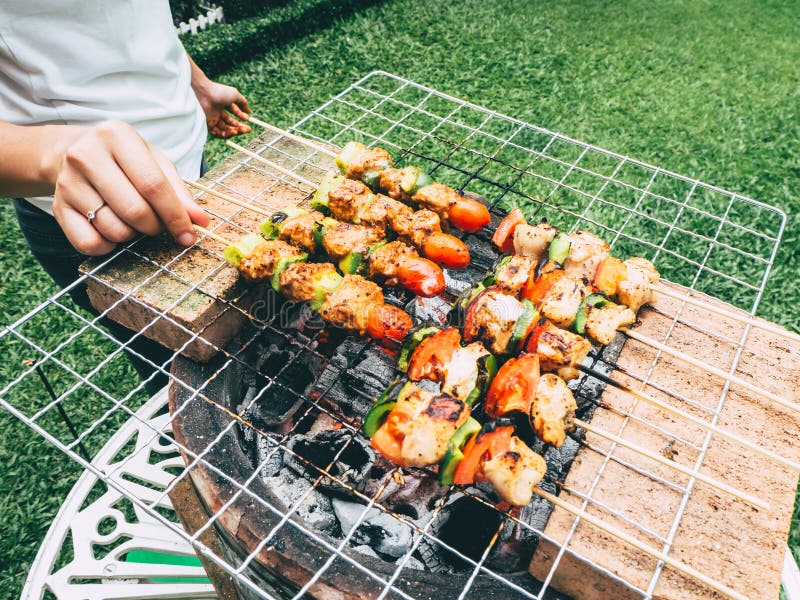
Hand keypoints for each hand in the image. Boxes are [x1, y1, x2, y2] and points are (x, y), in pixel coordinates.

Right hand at [48, 120, 210, 255]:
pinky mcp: (57, 206)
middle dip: (155, 227)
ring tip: (131, 220)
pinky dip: (108, 246)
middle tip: (157, 225)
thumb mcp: (155, 163)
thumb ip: (179, 192)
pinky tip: (111, 231)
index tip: (189, 235)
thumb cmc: (125, 159)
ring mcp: (68, 181)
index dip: (176, 216)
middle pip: (134, 211)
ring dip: (132, 235)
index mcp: (118, 136)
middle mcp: (87, 155)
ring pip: (114, 229)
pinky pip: (89, 243)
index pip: (153, 185)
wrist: (72, 152)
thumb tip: (201, 221)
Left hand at [195, 81, 250, 138]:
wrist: (204, 94)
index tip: (248, 119)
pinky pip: (217, 133)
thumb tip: (248, 112)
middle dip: (240, 127)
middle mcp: (217, 112)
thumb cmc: (219, 92)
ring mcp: (212, 119)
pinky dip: (225, 135)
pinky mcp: (207, 125)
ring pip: (225, 130)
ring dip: (234, 132)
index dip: (241, 116)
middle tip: (248, 130)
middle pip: (230, 123)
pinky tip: (232, 132)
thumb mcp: (235, 95)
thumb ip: (243, 103)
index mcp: (223, 104)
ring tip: (240, 131)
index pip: (234, 112)